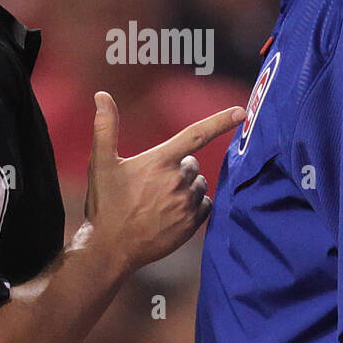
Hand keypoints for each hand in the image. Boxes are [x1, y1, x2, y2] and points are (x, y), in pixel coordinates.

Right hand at [85, 91, 243, 269]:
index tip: (242, 111)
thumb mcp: (101, 162)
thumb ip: (105, 126)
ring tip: (159, 199)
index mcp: (160, 161)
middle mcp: (178, 181)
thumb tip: (101, 95)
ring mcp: (186, 204)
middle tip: (152, 182)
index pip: (196, 134)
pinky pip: (204, 206)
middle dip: (179, 168)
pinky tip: (170, 212)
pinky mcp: (191, 225)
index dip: (221, 121)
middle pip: (193, 164)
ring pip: (200, 185)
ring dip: (187, 187)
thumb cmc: (105, 203)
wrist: (109, 248)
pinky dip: (193, 205)